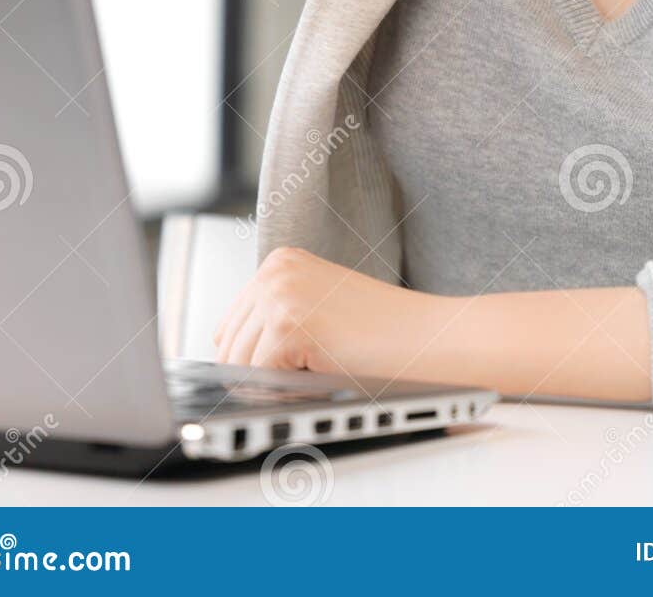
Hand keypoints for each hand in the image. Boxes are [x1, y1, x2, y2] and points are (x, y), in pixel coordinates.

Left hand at [211, 246, 445, 381]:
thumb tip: (230, 362)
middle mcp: (275, 270)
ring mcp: (279, 294)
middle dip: (260, 374)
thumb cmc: (380, 332)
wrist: (424, 337)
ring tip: (317, 370)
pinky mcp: (287, 325)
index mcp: (280, 261)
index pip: (232, 326)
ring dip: (273, 383)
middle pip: (229, 346)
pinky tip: (321, 374)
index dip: (253, 359)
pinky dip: (285, 392)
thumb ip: (275, 320)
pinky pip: (260, 380)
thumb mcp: (317, 309)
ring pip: (240, 366)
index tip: (277, 372)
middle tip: (306, 374)